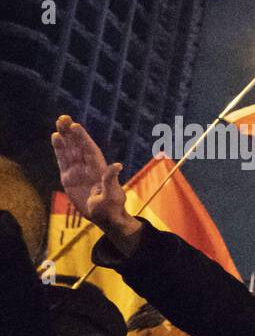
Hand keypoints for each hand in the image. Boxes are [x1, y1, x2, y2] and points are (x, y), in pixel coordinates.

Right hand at [51, 115, 131, 233]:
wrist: (104, 217)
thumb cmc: (112, 207)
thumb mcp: (113, 195)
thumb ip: (111, 181)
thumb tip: (118, 165)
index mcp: (99, 169)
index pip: (90, 150)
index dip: (83, 138)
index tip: (75, 126)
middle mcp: (88, 167)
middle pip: (78, 147)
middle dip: (71, 133)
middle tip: (63, 118)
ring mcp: (78, 171)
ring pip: (69, 152)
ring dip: (63, 139)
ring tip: (57, 127)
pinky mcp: (69, 178)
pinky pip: (63, 161)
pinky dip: (59, 151)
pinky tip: (55, 138)